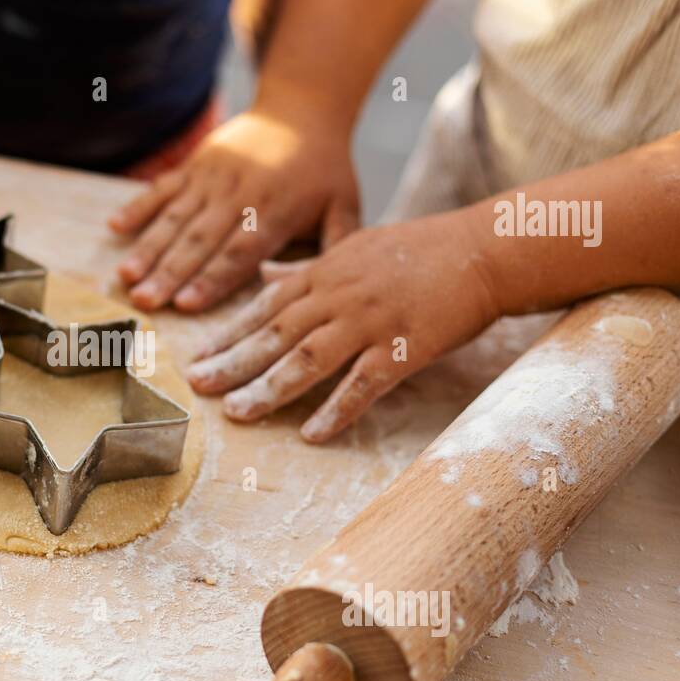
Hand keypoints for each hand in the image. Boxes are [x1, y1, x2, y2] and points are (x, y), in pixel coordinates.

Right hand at [109, 109, 359, 312]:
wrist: (302, 107)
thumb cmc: (325, 168)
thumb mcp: (345, 206)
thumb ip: (335, 248)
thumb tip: (313, 290)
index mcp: (275, 211)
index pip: (239, 253)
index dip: (212, 279)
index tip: (186, 304)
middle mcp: (239, 195)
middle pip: (199, 241)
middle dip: (169, 274)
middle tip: (143, 302)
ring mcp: (212, 178)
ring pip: (175, 219)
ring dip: (148, 249)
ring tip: (125, 276)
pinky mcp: (195, 164)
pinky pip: (162, 187)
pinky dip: (138, 206)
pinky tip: (115, 228)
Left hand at [185, 213, 501, 441]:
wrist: (482, 250)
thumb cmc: (419, 250)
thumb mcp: (352, 246)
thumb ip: (305, 268)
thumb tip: (263, 276)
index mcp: (324, 272)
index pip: (263, 307)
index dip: (228, 333)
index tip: (197, 356)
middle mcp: (339, 296)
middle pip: (274, 335)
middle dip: (232, 362)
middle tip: (197, 387)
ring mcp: (371, 322)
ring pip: (308, 360)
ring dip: (269, 389)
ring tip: (238, 413)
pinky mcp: (405, 347)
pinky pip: (364, 384)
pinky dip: (337, 409)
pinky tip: (313, 434)